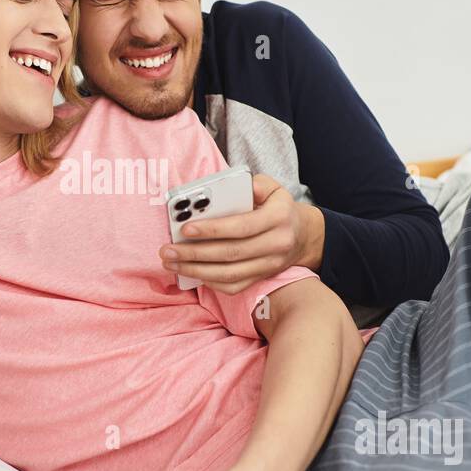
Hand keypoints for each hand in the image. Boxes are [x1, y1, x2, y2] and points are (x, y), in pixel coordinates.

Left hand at [159, 174, 324, 293]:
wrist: (302, 235)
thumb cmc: (278, 207)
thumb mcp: (272, 187)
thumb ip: (253, 184)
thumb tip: (229, 188)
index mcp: (278, 217)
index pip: (241, 226)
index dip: (212, 229)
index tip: (185, 229)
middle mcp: (276, 244)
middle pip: (230, 253)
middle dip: (194, 253)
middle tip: (167, 250)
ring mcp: (269, 265)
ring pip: (229, 275)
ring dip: (196, 270)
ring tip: (171, 262)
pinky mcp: (262, 278)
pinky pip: (234, 287)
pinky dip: (210, 282)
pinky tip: (191, 273)